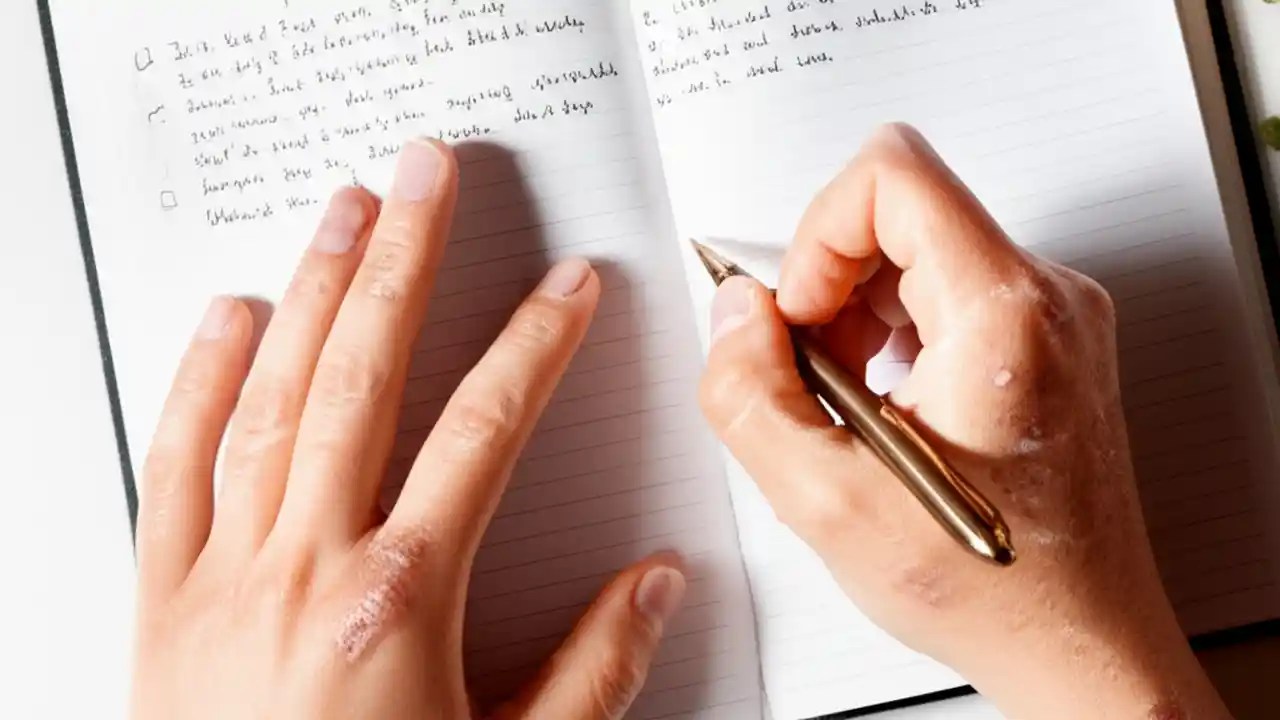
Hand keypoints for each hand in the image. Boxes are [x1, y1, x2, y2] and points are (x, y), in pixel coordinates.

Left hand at [131, 138, 684, 719]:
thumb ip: (593, 671)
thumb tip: (658, 584)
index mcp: (400, 597)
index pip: (485, 431)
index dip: (535, 345)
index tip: (565, 288)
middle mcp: (305, 565)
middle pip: (367, 373)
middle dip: (406, 259)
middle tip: (429, 176)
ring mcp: (223, 573)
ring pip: (273, 395)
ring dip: (316, 290)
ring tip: (347, 210)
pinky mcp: (161, 600)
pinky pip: (174, 465)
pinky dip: (201, 380)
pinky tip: (230, 316)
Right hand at [698, 124, 1230, 719]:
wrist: (1080, 644)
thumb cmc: (996, 589)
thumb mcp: (830, 504)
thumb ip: (751, 396)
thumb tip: (734, 317)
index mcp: (1004, 314)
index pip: (891, 175)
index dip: (816, 235)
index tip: (798, 315)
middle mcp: (1044, 297)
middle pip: (900, 210)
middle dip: (828, 282)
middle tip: (810, 369)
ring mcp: (1050, 318)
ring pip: (916, 251)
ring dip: (854, 313)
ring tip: (846, 401)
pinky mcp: (1043, 344)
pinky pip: (944, 293)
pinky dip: (890, 335)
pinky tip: (879, 407)